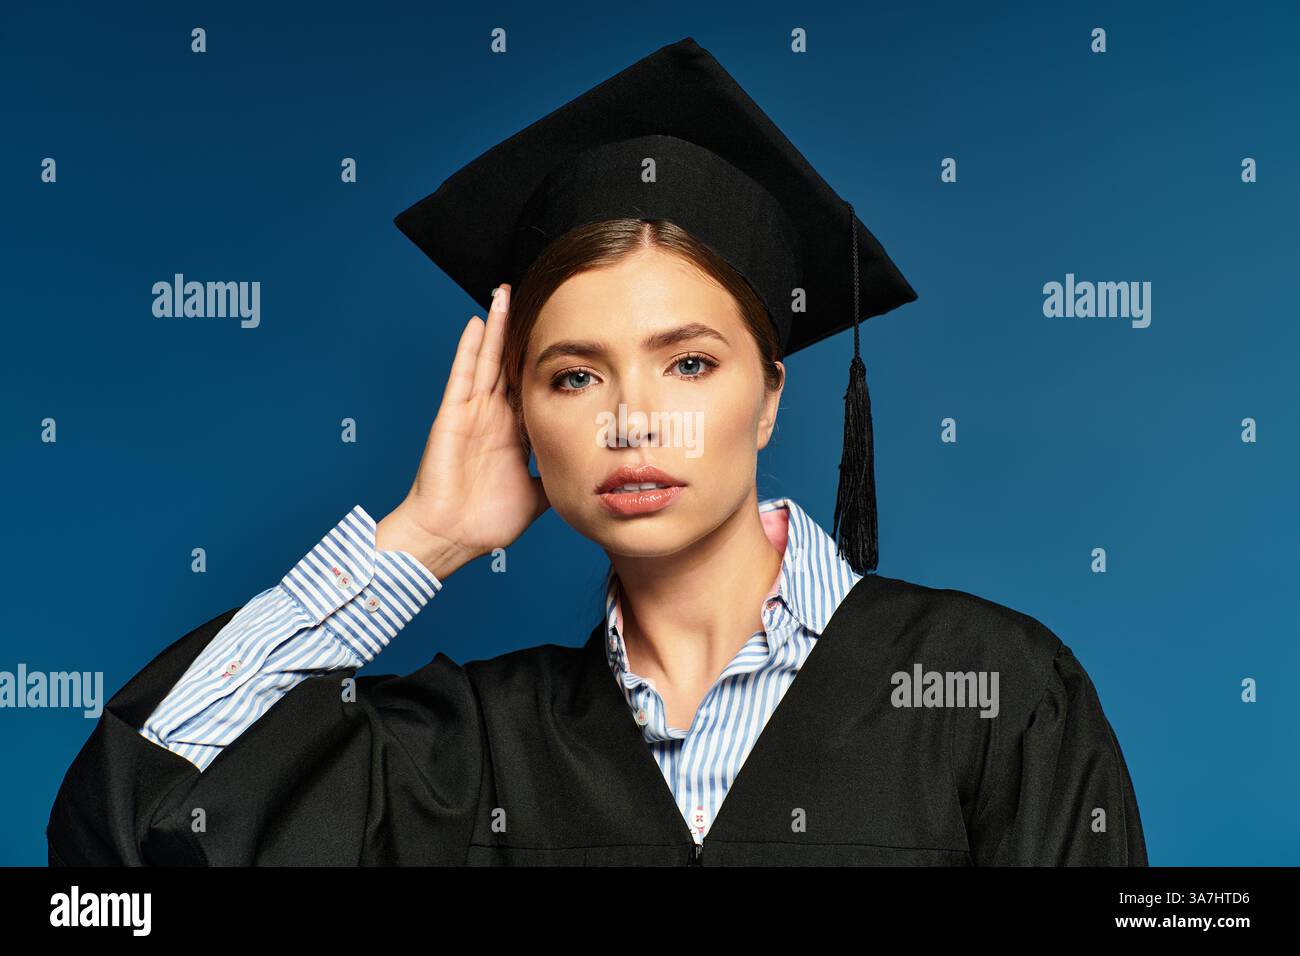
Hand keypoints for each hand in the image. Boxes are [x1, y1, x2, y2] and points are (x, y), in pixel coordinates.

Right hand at [378, 284, 549, 577]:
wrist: (451, 538)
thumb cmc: (485, 523)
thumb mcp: (538, 495)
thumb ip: (558, 477)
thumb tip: (592, 474)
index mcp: (513, 432)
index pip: (531, 386)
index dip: (545, 361)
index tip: (565, 335)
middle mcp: (493, 416)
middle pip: (509, 363)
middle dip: (521, 331)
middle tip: (536, 296)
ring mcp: (472, 413)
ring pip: (487, 359)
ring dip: (497, 326)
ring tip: (504, 292)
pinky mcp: (452, 416)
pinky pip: (462, 376)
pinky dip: (470, 348)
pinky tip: (479, 321)